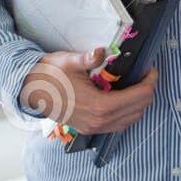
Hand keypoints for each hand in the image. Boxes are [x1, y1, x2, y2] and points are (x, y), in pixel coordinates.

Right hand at [17, 49, 156, 134]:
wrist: (31, 91)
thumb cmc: (50, 74)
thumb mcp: (69, 62)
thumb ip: (88, 59)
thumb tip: (101, 52)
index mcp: (99, 105)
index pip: (139, 96)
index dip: (149, 81)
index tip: (150, 70)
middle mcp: (100, 120)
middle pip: (140, 108)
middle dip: (147, 91)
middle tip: (145, 76)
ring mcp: (95, 127)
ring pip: (132, 119)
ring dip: (139, 103)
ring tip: (137, 86)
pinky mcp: (90, 129)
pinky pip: (119, 125)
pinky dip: (128, 113)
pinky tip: (125, 99)